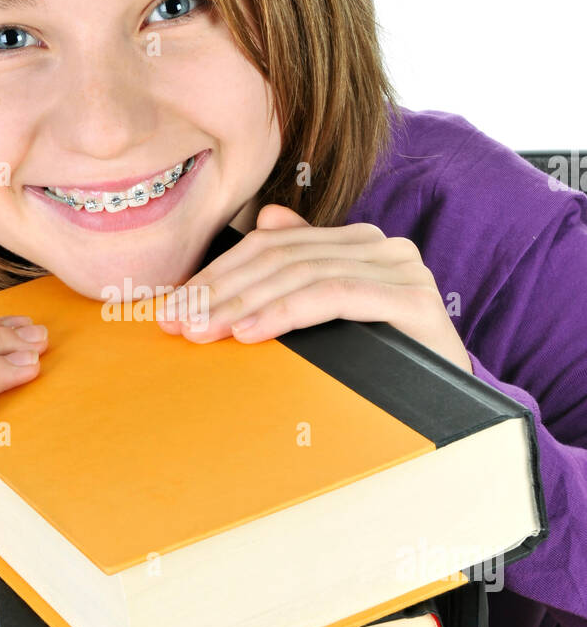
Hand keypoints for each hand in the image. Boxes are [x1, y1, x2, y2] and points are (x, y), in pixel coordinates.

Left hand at [156, 204, 473, 374]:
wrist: (453, 407)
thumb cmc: (383, 366)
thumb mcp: (330, 320)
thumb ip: (300, 272)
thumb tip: (266, 219)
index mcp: (355, 243)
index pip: (271, 246)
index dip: (218, 272)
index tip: (173, 303)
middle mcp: (380, 245)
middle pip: (279, 257)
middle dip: (220, 290)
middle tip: (175, 319)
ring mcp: (399, 267)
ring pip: (300, 274)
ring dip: (242, 304)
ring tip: (203, 331)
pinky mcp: (411, 297)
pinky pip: (333, 296)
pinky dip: (285, 312)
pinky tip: (250, 333)